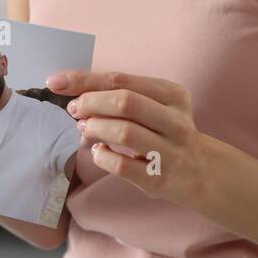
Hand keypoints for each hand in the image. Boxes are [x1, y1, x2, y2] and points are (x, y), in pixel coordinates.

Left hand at [45, 70, 205, 205]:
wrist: (201, 171)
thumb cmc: (166, 130)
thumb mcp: (156, 105)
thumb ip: (121, 94)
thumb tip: (73, 89)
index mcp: (173, 95)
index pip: (122, 80)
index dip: (85, 79)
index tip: (56, 82)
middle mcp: (175, 121)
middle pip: (125, 102)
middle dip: (91, 103)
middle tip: (74, 109)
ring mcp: (169, 151)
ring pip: (124, 132)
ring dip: (95, 128)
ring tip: (84, 128)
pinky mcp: (158, 178)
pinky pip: (121, 165)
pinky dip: (102, 156)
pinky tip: (99, 151)